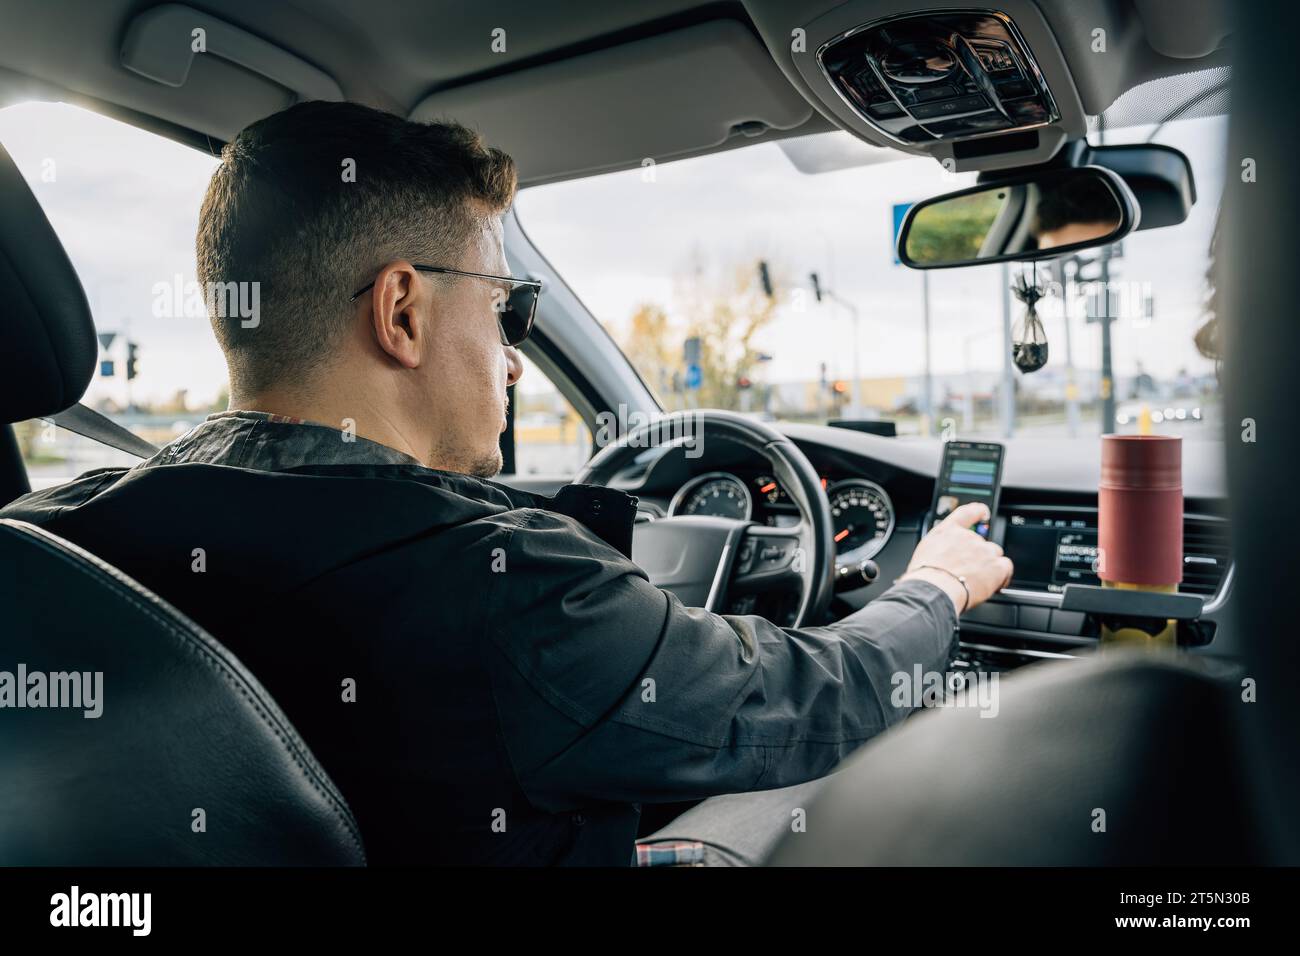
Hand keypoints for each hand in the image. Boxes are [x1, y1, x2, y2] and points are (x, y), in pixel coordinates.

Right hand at [899, 502, 1013, 613]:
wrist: (935, 589)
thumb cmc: (925, 575)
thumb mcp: (923, 554)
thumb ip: (938, 550)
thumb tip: (940, 559)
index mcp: (948, 531)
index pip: (967, 513)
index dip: (978, 511)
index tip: (983, 512)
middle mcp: (968, 537)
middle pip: (981, 541)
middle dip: (977, 554)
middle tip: (968, 570)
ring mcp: (984, 550)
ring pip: (994, 554)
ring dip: (989, 565)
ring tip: (978, 580)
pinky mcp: (996, 567)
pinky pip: (1006, 567)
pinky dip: (1003, 576)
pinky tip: (996, 584)